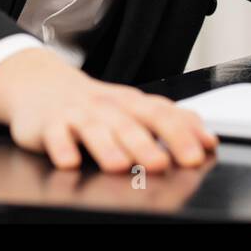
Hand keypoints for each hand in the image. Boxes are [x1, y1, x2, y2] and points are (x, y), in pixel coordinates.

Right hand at [0, 47, 217, 172]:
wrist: (42, 84)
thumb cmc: (96, 104)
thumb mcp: (134, 108)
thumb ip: (171, 122)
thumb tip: (209, 140)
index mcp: (133, 103)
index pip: (163, 114)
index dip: (182, 133)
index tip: (199, 153)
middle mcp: (108, 107)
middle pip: (130, 124)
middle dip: (147, 145)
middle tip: (162, 165)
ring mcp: (78, 115)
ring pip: (94, 130)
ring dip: (107, 148)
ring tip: (121, 166)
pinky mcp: (49, 126)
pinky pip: (55, 137)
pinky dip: (62, 149)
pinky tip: (70, 162)